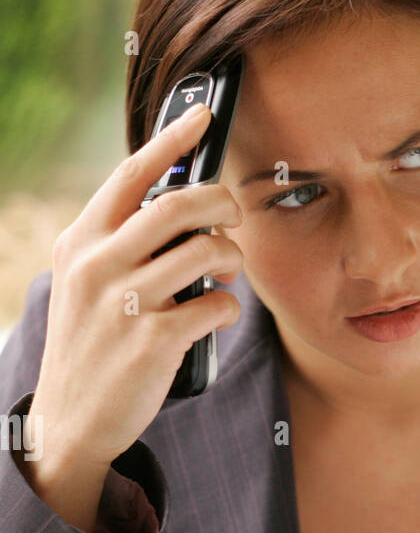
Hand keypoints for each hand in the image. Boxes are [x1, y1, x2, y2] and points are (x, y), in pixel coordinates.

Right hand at [32, 103, 243, 471]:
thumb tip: (186, 208)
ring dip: (232, 259)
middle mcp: (98, 265)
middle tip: (234, 218)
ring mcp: (125, 304)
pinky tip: (218, 313)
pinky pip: (215, 306)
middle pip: (179, 205)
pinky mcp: (153, 343)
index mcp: (80, 241)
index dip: (172, 138)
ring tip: (228, 273)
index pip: (131, 175)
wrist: (72, 419)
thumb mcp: (88, 283)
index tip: (204, 114)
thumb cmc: (93, 344)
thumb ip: (122, 244)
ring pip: (205, 253)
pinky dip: (229, 307)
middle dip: (221, 203)